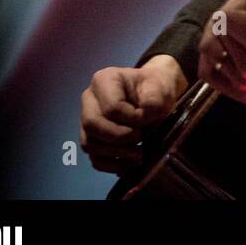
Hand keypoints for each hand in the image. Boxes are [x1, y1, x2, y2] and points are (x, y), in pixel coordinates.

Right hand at [80, 55, 187, 173]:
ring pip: (89, 143)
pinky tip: (128, 164)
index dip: (131, 119)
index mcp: (104, 80)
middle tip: (140, 139)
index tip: (147, 119)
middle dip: (118, 138)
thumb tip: (140, 122)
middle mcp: (89, 99)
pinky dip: (110, 165)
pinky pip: (93, 157)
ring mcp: (86, 119)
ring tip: (138, 155)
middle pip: (92, 124)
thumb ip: (151, 104)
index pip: (111, 107)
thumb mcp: (159, 90)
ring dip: (114, 154)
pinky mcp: (92, 137)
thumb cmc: (155, 88)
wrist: (154, 94)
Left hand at [198, 0, 245, 133]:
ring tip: (241, 29)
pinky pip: (209, 73)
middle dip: (234, 13)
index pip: (228, 15)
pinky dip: (211, 57)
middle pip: (217, 27)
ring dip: (222, 32)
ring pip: (209, 48)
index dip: (244, 3)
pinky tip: (227, 48)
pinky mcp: (241, 94)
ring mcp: (242, 82)